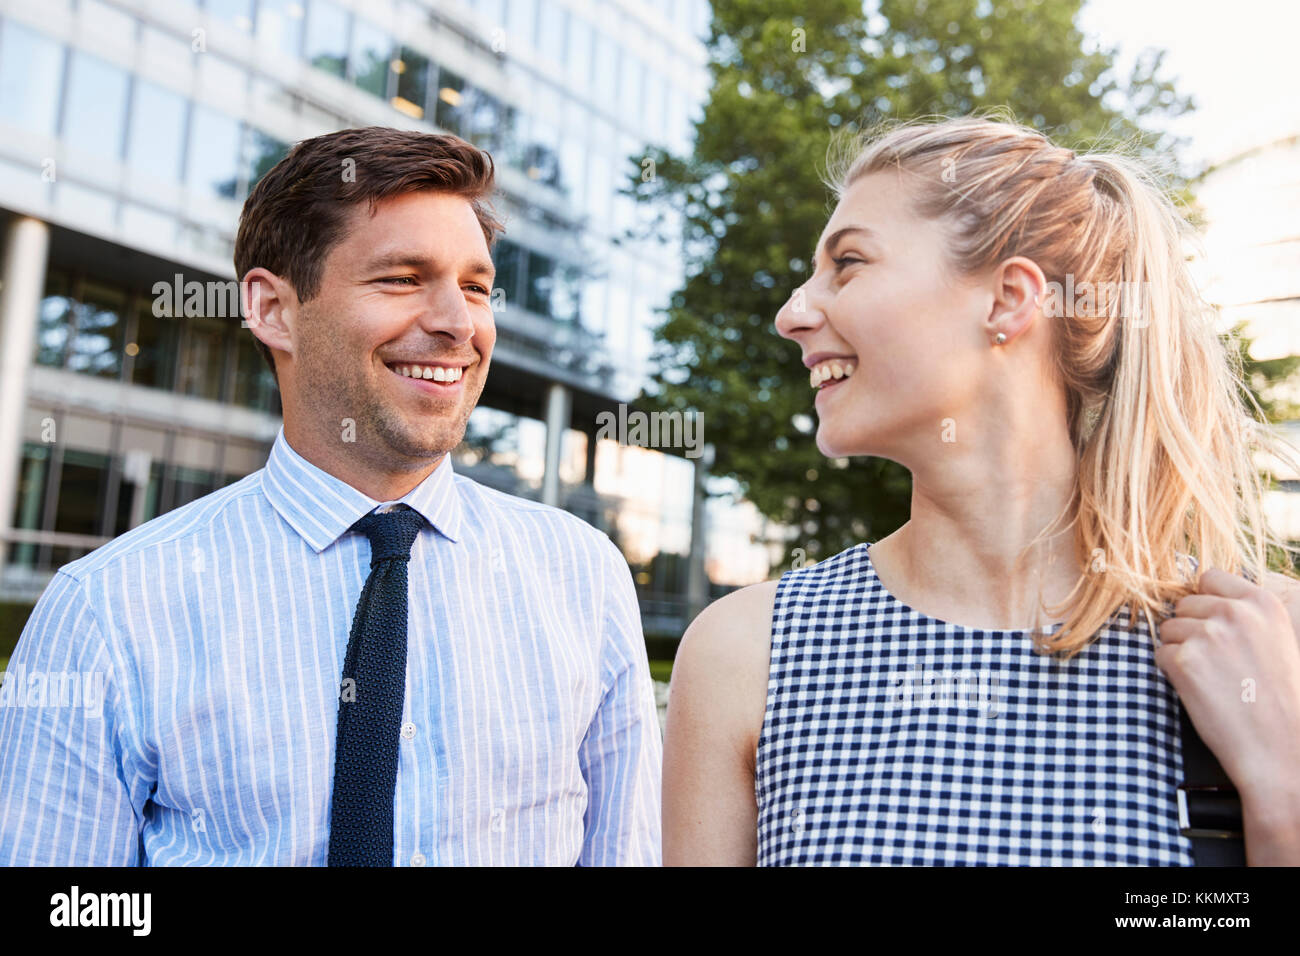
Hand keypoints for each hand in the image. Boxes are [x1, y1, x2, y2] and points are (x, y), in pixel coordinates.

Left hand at [1156, 567, 1299, 861]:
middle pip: (1184, 604)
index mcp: (1262, 602)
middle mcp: (1234, 612)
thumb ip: (1244, 614)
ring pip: (1168, 629)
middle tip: (1216, 662)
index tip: (1212, 621)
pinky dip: (1171, 671)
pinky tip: (1199, 689)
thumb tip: (1202, 594)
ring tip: (1211, 678)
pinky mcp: (1183, 660)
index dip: (1204, 600)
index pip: (1209, 577)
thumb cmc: (1277, 697)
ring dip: (1180, 650)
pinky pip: (1159, 654)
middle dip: (1191, 629)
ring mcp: (1207, 634)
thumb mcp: (1275, 640)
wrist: (1279, 746)